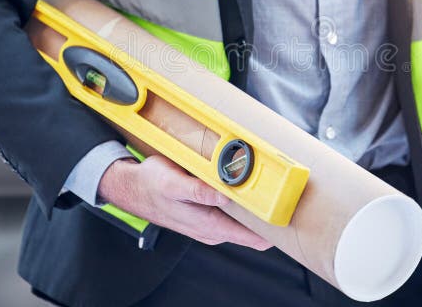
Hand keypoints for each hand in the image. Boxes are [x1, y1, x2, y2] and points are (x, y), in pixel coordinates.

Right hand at [98, 155, 271, 249]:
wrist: (132, 187)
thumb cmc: (152, 184)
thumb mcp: (172, 184)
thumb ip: (198, 191)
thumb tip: (224, 195)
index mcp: (208, 225)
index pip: (252, 238)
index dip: (273, 228)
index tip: (290, 213)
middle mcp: (213, 229)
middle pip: (253, 230)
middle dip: (270, 214)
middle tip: (287, 191)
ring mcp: (211, 222)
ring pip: (244, 221)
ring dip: (257, 206)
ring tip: (273, 185)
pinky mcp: (208, 213)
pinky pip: (234, 212)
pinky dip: (244, 201)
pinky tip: (248, 186)